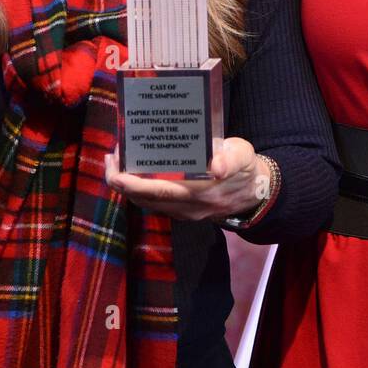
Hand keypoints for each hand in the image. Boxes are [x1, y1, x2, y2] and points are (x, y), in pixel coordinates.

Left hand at [103, 137, 271, 221]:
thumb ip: (230, 159)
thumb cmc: (245, 167)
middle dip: (121, 182)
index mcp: (200, 191)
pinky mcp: (182, 212)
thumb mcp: (243, 155)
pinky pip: (154, 203)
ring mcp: (184, 212)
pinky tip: (135, 171)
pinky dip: (139, 190)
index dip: (133, 183)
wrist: (255, 193)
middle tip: (111, 157)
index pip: (159, 191)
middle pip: (145, 199)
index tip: (116, 169)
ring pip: (146, 203)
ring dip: (127, 186)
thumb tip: (216, 166)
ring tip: (118, 161)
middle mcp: (188, 206)